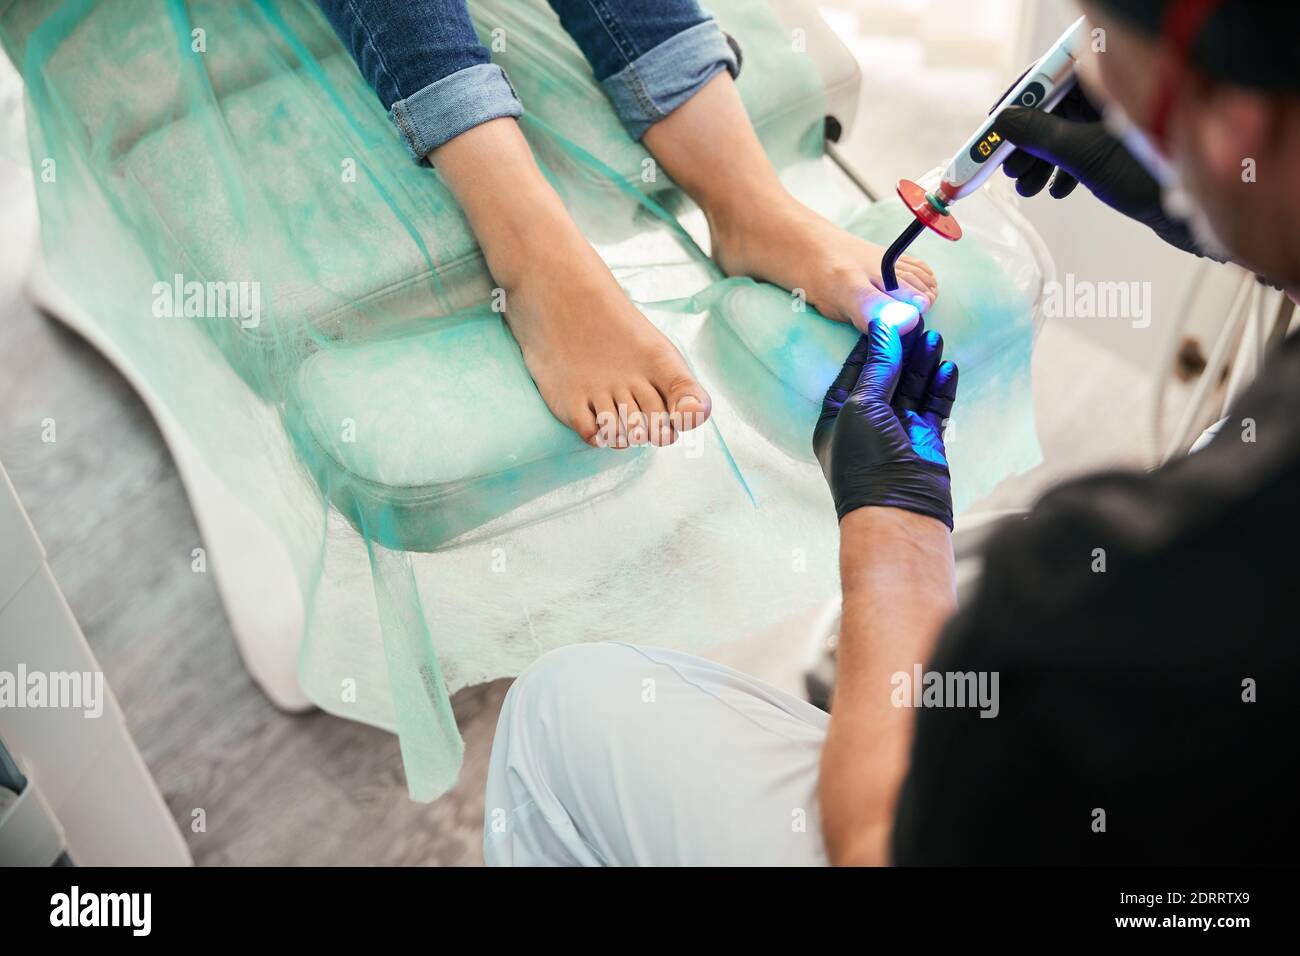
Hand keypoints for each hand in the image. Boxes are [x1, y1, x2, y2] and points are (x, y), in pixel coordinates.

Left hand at [813, 317, 958, 528]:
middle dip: (902, 349)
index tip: (889, 315)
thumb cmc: (866, 463)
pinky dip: (940, 387)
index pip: (855, 370)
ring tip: (936, 336)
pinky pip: (933, 408)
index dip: (873, 343)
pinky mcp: (924, 443)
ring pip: (912, 389)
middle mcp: (865, 424)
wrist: (897, 515)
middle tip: (919, 319)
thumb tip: (887, 324)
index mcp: (837, 416)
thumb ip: (879, 366)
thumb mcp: (862, 405)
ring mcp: (896, 433)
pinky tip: (948, 365)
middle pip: (887, 376)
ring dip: (923, 364)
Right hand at [991, 84, 1210, 256]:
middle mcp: (1114, 90)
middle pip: (1053, 105)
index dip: (1018, 100)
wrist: (1191, 211)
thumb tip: (1003, 122)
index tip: (994, 126)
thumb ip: (1039, 135)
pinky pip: (1082, 146)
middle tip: (1007, 168)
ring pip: (1065, 130)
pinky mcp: (1122, 142)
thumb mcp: (1083, 155)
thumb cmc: (1149, 175)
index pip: (1050, 73)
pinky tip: (1059, 191)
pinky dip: (1064, 167)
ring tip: (1027, 188)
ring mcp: (1118, 116)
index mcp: (1109, 78)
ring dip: (1041, 160)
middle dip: (1027, 141)